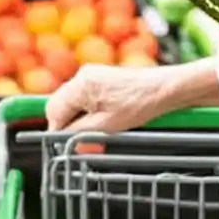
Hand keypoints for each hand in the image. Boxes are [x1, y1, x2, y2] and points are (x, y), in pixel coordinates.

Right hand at [46, 63, 176, 131]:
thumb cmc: (140, 104)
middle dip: (68, 123)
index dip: (59, 131)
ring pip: (72, 102)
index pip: (53, 112)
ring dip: (79, 117)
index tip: (68, 144)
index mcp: (80, 85)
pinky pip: (84, 96)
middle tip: (86, 137)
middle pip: (60, 105)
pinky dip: (89, 109)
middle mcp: (83, 75)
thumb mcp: (105, 126)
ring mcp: (92, 74)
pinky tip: (105, 116)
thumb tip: (61, 141)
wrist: (165, 89)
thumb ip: (77, 133)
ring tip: (100, 126)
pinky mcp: (101, 77)